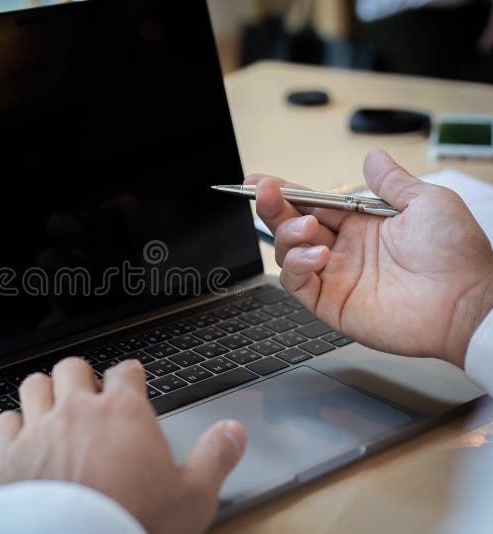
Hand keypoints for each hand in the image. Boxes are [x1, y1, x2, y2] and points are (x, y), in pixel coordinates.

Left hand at [0, 357, 245, 533]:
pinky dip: (14, 423)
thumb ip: (214, 458)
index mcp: (123, 413)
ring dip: (44, 390)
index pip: (125, 372)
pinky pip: (5, 420)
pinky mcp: (10, 453)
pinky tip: (21, 435)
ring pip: (35, 385)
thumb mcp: (192, 496)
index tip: (131, 381)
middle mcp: (78, 411)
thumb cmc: (132, 522)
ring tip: (52, 403)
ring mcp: (40, 428)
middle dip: (81, 376)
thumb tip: (233, 433)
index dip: (129, 375)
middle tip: (88, 393)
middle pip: (74, 368)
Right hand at [248, 149, 492, 367]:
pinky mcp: (331, 304)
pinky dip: (296, 265)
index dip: (285, 192)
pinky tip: (316, 253)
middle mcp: (343, 250)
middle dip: (273, 207)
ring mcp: (335, 277)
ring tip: (309, 227)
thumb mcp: (428, 202)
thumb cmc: (456, 254)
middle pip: (291, 226)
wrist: (467, 301)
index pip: (312, 204)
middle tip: (264, 192)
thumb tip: (373, 157)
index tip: (262, 180)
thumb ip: (392, 181)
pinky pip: (297, 283)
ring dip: (288, 234)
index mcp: (361, 225)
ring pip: (288, 253)